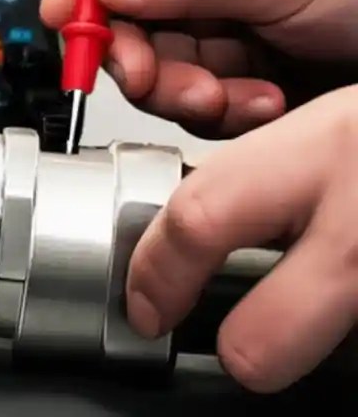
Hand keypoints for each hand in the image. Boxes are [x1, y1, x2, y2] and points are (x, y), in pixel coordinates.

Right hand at [41, 0, 357, 137]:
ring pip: (145, 60)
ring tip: (231, 92)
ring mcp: (208, 17)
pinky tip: (262, 98)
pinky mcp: (224, 66)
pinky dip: (218, 108)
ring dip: (181, 88)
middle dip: (133, 50)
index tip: (65, 17)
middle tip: (151, 75)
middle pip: (114, 6)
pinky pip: (184, 95)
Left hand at [125, 86, 357, 392]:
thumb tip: (185, 240)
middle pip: (262, 346)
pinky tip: (356, 303)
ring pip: (340, 359)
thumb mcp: (336, 123)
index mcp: (325, 149)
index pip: (197, 220)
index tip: (146, 303)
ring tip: (335, 299)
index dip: (154, 275)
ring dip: (331, 344)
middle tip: (242, 342)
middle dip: (245, 357)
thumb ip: (269, 175)